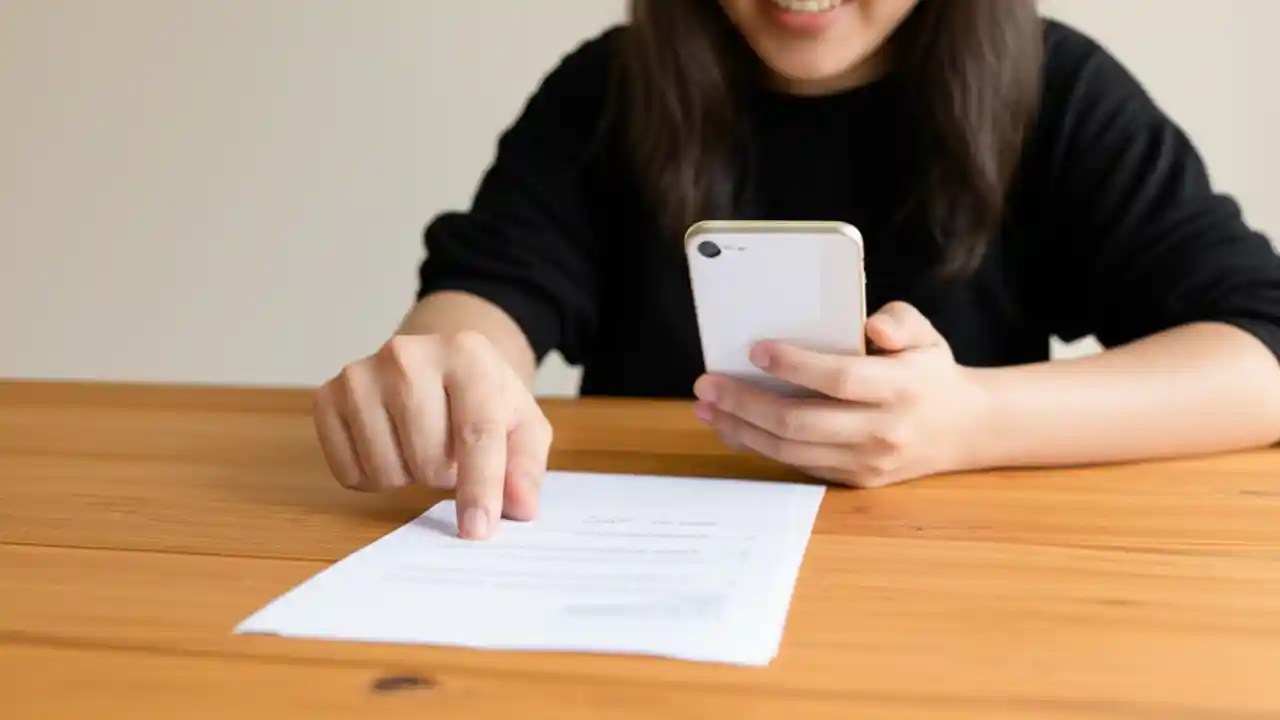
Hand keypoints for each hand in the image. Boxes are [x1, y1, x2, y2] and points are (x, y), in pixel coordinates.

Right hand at [313, 331, 551, 539]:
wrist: (437, 364)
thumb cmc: (482, 399)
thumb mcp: (521, 424)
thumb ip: (526, 465)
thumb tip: (520, 507)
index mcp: (467, 354)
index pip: (476, 431)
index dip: (480, 487)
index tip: (478, 529)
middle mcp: (409, 354)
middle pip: (429, 460)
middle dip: (445, 475)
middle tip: (451, 452)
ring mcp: (362, 374)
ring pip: (387, 471)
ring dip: (410, 476)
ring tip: (420, 445)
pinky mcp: (328, 396)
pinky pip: (349, 474)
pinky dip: (373, 477)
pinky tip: (389, 446)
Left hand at [693, 302, 989, 487]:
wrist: (964, 430)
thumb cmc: (930, 373)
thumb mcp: (927, 335)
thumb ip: (900, 321)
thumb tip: (871, 326)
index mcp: (901, 389)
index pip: (839, 379)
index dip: (795, 365)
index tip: (755, 350)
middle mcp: (882, 431)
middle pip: (801, 422)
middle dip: (746, 403)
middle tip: (707, 384)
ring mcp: (867, 462)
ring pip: (791, 451)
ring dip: (741, 430)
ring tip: (707, 408)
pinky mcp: (854, 481)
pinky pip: (798, 466)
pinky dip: (759, 447)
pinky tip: (731, 427)